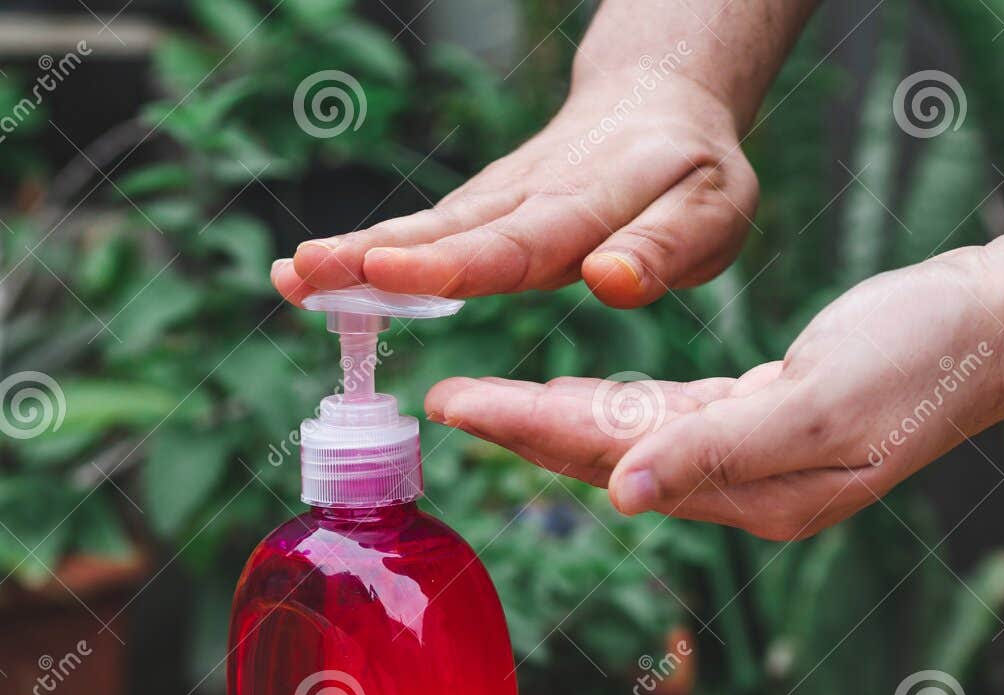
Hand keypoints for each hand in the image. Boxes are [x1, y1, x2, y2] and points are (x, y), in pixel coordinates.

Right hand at [272, 74, 755, 308]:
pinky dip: (366, 254)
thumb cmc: (693, 174)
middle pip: (450, 232)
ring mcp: (497, 198)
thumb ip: (663, 249)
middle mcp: (531, 194)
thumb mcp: (713, 211)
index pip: (521, 239)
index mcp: (593, 198)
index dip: (457, 263)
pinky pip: (421, 233)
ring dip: (355, 255)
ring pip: (424, 229)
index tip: (392, 274)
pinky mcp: (477, 207)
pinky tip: (307, 275)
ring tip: (290, 276)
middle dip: (376, 258)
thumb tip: (608, 282)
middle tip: (307, 273)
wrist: (657, 104)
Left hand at [425, 243, 1003, 539]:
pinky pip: (672, 418)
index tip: (458, 407)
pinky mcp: (766, 418)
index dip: (530, 433)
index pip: (616, 464)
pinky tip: (576, 399)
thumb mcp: (821, 403)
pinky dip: (619, 407)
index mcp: (756, 496)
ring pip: (634, 437)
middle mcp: (747, 489)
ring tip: (488, 402)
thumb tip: (624, 493)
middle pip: (611, 458)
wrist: (996, 327)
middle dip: (524, 429)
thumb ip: (720, 449)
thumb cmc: (922, 359)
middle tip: (445, 402)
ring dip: (559, 418)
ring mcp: (756, 458)